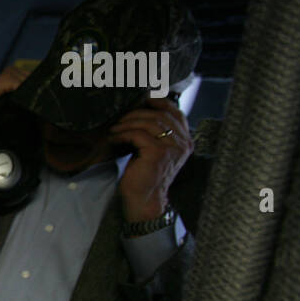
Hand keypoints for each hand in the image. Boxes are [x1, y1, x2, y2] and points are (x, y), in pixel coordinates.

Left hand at [110, 98, 191, 221]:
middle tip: (120, 118)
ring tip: (114, 128)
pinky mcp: (157, 153)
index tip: (143, 99)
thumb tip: (140, 113)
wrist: (145, 201)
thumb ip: (156, 134)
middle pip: (160, 115)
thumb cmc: (146, 176)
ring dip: (127, 123)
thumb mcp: (155, 151)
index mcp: (185, 141)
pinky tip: (114, 137)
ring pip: (149, 123)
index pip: (176, 113)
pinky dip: (123, 133)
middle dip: (137, 113)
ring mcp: (172, 148)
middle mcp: (183, 143)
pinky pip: (138, 134)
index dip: (159, 102)